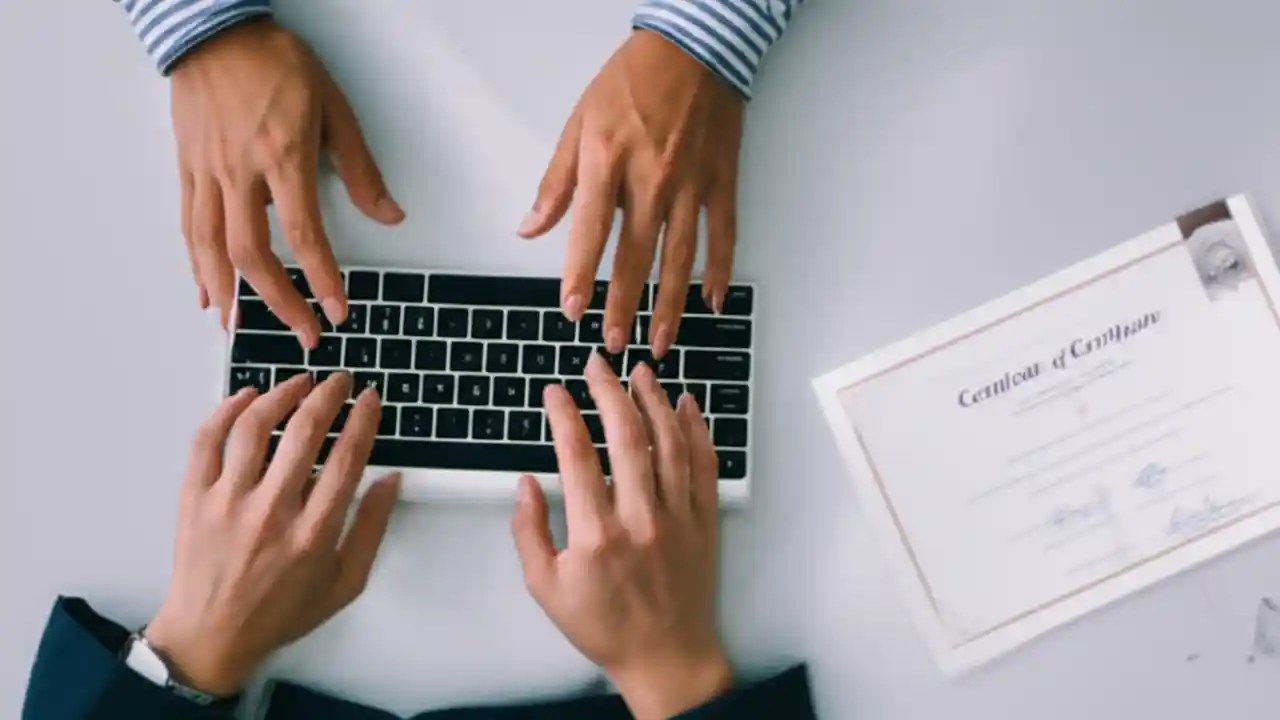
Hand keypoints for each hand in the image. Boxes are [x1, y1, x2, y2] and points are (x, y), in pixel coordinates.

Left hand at [144, 373, 399, 695]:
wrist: (209, 637)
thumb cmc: (279, 613)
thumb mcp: (345, 583)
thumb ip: (372, 529)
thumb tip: (390, 480)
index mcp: (313, 535)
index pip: (346, 459)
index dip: (363, 420)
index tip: (370, 399)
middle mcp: (270, 513)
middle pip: (304, 432)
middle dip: (328, 395)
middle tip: (339, 382)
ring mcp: (228, 503)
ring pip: (255, 426)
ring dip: (281, 393)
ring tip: (298, 382)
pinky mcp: (194, 498)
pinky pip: (207, 440)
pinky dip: (227, 410)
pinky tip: (246, 397)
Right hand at [171, 20, 403, 346]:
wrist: (216, 31)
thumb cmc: (275, 63)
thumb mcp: (334, 110)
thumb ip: (360, 170)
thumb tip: (389, 214)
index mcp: (284, 158)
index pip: (305, 235)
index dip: (323, 280)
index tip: (337, 310)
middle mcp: (241, 172)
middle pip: (253, 254)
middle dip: (279, 302)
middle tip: (301, 332)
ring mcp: (209, 172)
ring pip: (212, 248)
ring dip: (230, 294)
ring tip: (244, 328)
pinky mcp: (187, 169)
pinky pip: (189, 226)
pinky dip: (197, 265)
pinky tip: (206, 291)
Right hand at [511, 354, 729, 719]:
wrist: (666, 657)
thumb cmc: (605, 627)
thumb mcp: (546, 588)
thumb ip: (529, 532)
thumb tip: (524, 484)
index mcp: (596, 534)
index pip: (577, 455)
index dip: (563, 415)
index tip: (554, 392)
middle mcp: (640, 518)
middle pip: (626, 435)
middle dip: (608, 390)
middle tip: (597, 365)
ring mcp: (677, 517)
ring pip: (669, 441)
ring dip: (654, 400)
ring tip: (641, 373)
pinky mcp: (703, 520)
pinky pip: (704, 464)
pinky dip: (697, 430)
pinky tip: (687, 405)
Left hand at [519, 31, 744, 358]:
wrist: (694, 48)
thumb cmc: (632, 80)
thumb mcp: (579, 122)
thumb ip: (556, 181)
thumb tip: (530, 228)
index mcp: (609, 161)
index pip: (590, 231)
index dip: (579, 275)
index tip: (572, 310)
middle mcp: (651, 178)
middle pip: (635, 256)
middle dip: (623, 305)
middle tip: (613, 342)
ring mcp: (691, 184)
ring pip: (679, 257)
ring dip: (669, 305)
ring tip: (660, 341)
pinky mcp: (721, 181)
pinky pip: (721, 235)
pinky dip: (718, 271)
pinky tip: (711, 300)